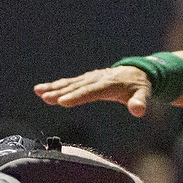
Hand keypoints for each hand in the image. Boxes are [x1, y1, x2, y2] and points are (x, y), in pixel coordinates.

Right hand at [34, 66, 153, 117]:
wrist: (136, 72)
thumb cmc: (140, 87)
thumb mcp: (144, 94)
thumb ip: (140, 102)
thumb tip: (138, 110)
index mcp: (109, 84)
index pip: (91, 91)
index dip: (77, 97)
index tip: (63, 102)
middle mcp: (96, 79)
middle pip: (76, 87)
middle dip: (60, 93)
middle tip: (45, 98)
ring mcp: (89, 78)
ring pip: (69, 83)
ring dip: (53, 88)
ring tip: (38, 92)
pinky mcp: (85, 79)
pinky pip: (68, 83)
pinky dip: (54, 85)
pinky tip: (41, 90)